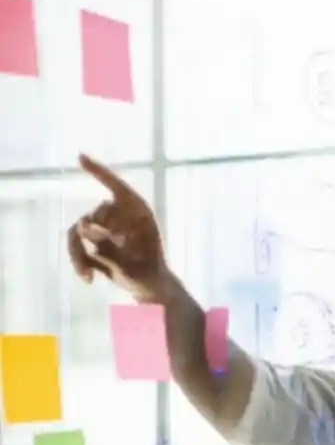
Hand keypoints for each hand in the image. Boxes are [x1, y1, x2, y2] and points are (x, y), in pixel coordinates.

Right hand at [69, 154, 171, 301]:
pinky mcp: (95, 238)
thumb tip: (84, 229)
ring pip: (79, 230)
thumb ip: (109, 245)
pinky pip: (76, 242)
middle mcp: (121, 214)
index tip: (80, 157)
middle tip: (100, 258)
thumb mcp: (132, 262)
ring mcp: (106, 225)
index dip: (98, 172)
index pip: (116, 186)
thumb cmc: (149, 272)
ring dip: (78, 252)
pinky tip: (87, 278)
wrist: (149, 286)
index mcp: (138, 211)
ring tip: (86, 273)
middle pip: (93, 216)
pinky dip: (77, 258)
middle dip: (92, 237)